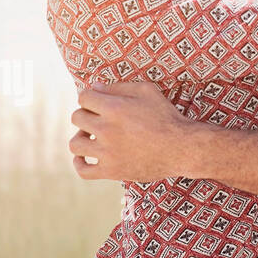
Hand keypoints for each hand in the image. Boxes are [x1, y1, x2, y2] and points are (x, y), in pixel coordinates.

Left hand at [69, 80, 212, 181]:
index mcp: (114, 107)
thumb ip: (118, 87)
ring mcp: (108, 152)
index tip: (98, 103)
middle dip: (86, 115)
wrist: (182, 148)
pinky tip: (84, 158)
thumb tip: (93, 86)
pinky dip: (79, 164)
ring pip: (75, 144)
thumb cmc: (166, 116)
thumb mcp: (146, 91)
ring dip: (81, 137)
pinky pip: (83, 170)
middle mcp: (107, 129)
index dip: (90, 98)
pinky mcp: (112, 171)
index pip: (83, 97)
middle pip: (77, 118)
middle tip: (98, 119)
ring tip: (92, 137)